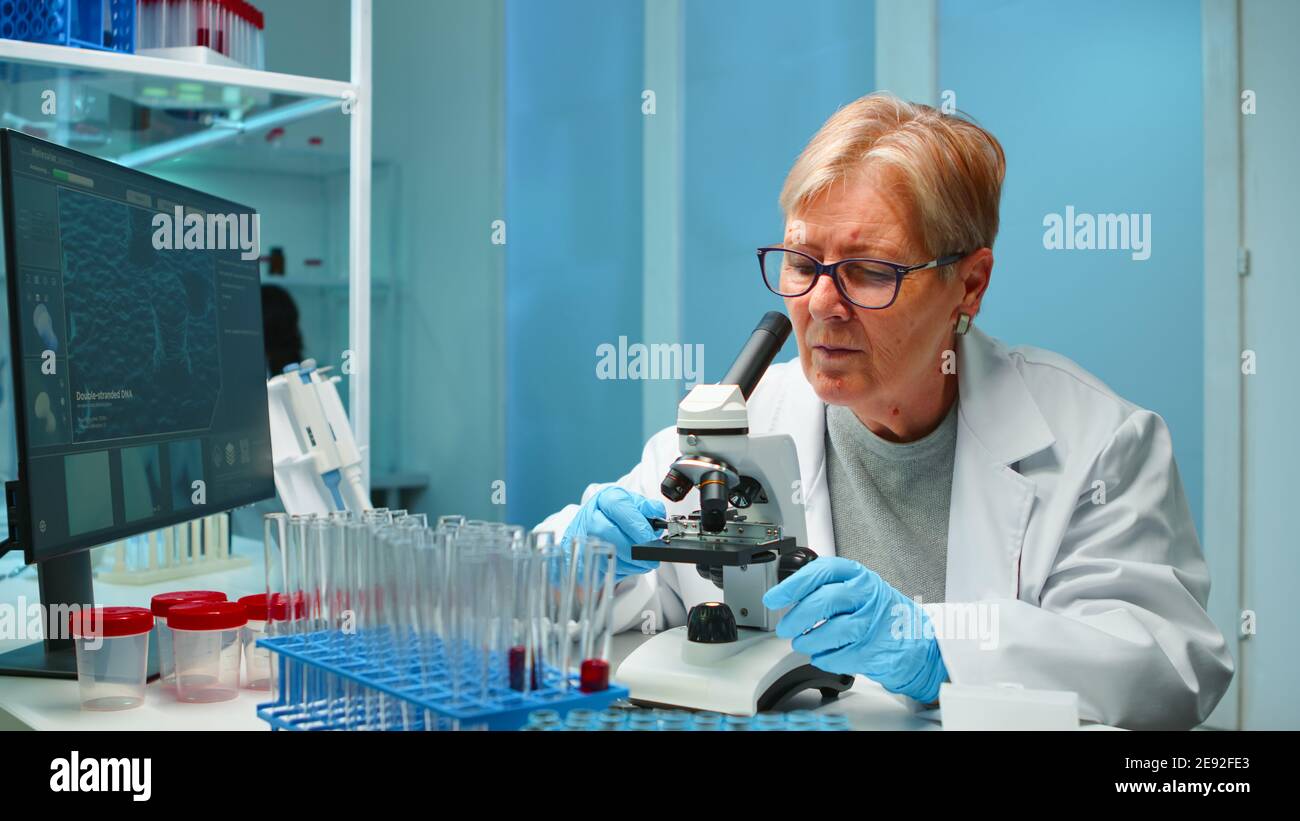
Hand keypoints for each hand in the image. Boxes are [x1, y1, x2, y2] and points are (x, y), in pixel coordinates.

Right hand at [561, 487, 665, 582]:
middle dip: (632, 549)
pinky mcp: (579, 556)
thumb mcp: (634, 503)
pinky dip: (618, 570)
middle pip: (607, 532)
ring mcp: (582, 536)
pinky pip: (599, 567)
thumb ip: (648, 507)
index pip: (619, 508)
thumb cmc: (616, 513)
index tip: (652, 540)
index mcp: (606, 498)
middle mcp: (591, 515)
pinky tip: (630, 567)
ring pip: (602, 552)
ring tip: (643, 564)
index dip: (637, 526)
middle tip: (650, 559)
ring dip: (628, 564)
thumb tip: (657, 512)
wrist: (594, 520)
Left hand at [762, 556, 946, 702]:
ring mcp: (871, 624)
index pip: (820, 572)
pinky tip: (821, 655)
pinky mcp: (872, 651)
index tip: (774, 598)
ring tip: (802, 643)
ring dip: (808, 641)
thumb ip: (828, 587)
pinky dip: (823, 658)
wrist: (919, 643)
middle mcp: (866, 596)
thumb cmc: (882, 614)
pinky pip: (837, 656)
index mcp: (859, 576)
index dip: (792, 585)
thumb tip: (788, 596)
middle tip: (785, 627)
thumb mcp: (859, 589)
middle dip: (796, 617)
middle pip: (822, 602)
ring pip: (829, 631)